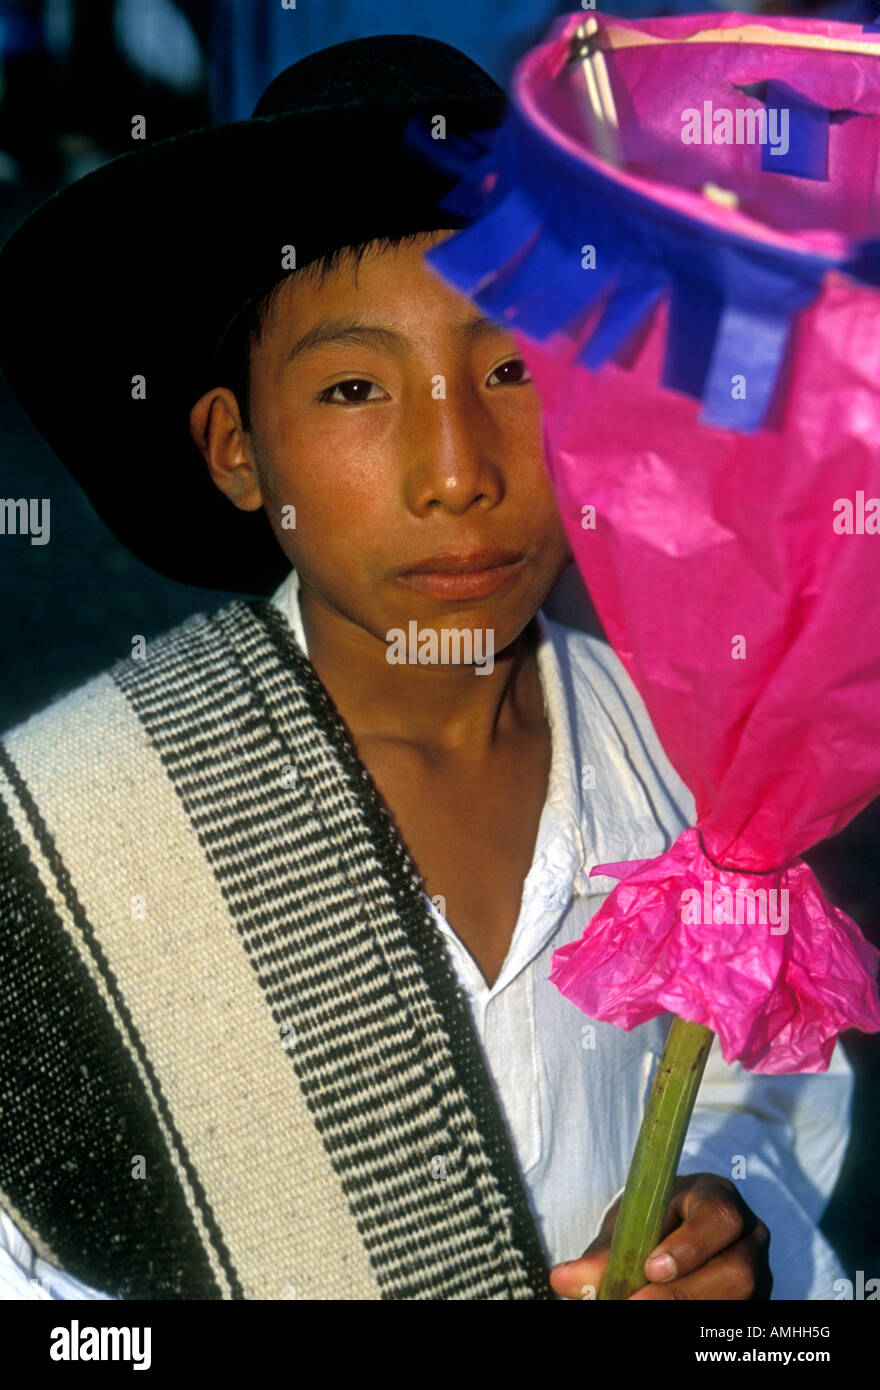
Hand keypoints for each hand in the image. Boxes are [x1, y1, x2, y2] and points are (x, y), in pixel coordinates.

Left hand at [549, 1172, 772, 1299]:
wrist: (672, 1234)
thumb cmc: (651, 1222)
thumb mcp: (627, 1228)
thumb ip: (601, 1254)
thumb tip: (561, 1279)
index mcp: (717, 1199)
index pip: (718, 1217)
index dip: (690, 1246)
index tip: (651, 1268)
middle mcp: (747, 1235)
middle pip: (738, 1268)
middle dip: (687, 1292)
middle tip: (639, 1303)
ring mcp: (756, 1271)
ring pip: (742, 1296)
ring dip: (692, 1307)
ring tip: (645, 1309)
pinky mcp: (753, 1300)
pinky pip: (736, 1312)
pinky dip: (699, 1319)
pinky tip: (664, 1317)